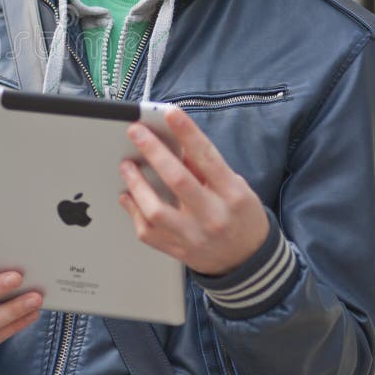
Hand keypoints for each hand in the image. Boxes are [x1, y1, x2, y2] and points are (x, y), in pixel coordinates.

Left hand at [119, 108, 268, 274]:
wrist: (248, 261)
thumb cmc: (240, 216)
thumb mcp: (237, 187)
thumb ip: (207, 168)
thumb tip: (176, 144)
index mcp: (232, 195)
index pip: (207, 157)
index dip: (187, 133)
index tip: (170, 113)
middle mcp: (213, 216)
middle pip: (177, 180)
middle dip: (153, 151)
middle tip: (135, 131)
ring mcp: (193, 236)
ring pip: (156, 210)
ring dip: (137, 183)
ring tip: (127, 165)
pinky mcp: (178, 250)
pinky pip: (148, 231)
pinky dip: (133, 210)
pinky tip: (128, 195)